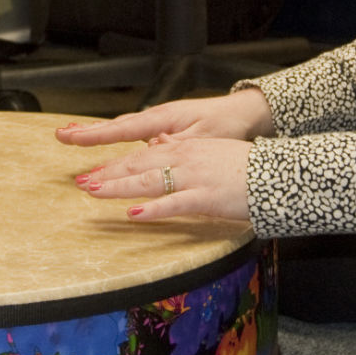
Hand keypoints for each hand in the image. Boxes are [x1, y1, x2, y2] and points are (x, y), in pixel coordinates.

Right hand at [56, 87, 273, 148]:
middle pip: (115, 126)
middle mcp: (157, 118)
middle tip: (60, 135)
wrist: (242, 112)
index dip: (96, 135)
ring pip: (121, 128)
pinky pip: (132, 132)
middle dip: (87, 131)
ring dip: (97, 132)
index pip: (123, 128)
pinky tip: (103, 136)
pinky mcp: (163, 128)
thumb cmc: (226, 124)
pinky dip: (114, 134)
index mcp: (164, 119)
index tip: (73, 137)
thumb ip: (179, 144)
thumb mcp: (205, 138)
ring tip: (71, 135)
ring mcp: (158, 123)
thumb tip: (155, 146)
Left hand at [76, 137, 251, 221]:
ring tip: (94, 192)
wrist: (274, 173)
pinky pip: (173, 203)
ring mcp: (193, 177)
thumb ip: (183, 149)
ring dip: (119, 187)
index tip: (94, 170)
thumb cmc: (244, 166)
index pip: (142, 154)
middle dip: (108, 173)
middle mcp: (184, 158)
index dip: (116, 163)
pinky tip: (133, 213)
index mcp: (184, 148)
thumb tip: (162, 142)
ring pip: (148, 181)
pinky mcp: (205, 196)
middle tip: (81, 181)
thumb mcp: (210, 150)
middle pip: (138, 165)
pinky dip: (152, 209)